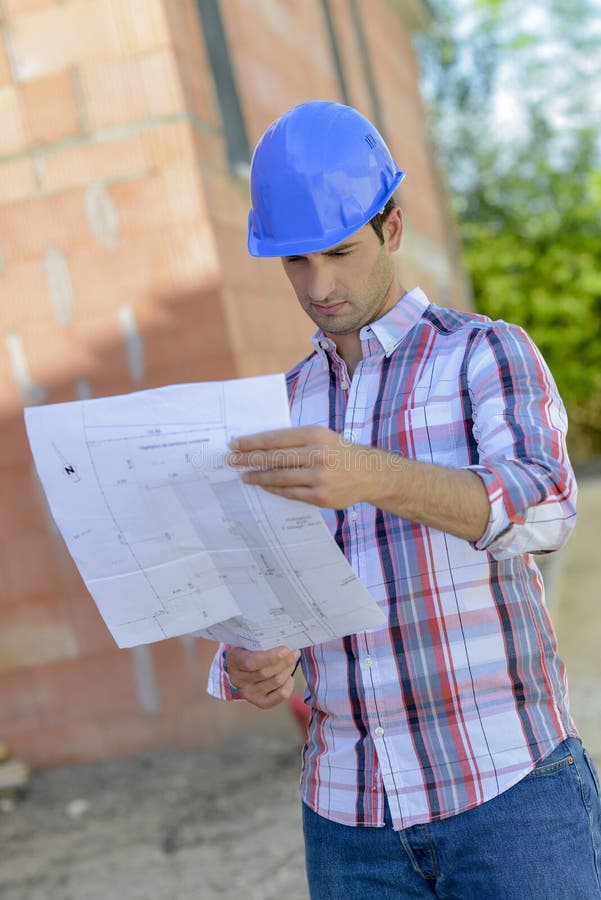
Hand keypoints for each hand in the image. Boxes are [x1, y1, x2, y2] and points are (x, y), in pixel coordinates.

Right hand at [226, 645, 299, 709]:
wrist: (244, 667)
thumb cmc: (250, 650)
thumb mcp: (249, 642)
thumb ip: (262, 641)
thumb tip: (285, 637)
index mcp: (234, 661)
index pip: (251, 662)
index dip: (270, 657)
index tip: (285, 649)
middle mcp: (238, 680)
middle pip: (266, 673)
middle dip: (284, 662)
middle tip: (294, 652)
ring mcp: (248, 694)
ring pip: (275, 682)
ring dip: (288, 670)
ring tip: (293, 660)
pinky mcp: (261, 703)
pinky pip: (280, 695)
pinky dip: (289, 685)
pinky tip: (289, 676)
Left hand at [228, 425, 395, 508]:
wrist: (369, 473)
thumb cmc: (339, 451)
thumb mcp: (321, 436)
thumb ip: (295, 439)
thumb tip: (260, 445)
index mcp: (314, 435)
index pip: (275, 438)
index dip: (252, 442)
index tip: (235, 444)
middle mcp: (317, 455)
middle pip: (274, 458)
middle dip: (249, 459)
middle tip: (232, 460)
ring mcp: (319, 477)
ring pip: (280, 477)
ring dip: (258, 476)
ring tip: (244, 475)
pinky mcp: (320, 496)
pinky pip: (290, 493)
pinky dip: (274, 489)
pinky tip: (263, 485)